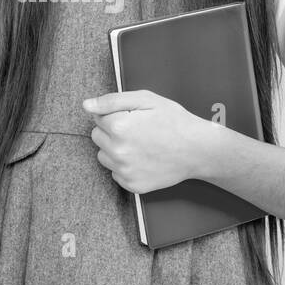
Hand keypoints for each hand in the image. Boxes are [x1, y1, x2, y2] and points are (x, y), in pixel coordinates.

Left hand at [83, 90, 210, 194]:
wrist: (198, 150)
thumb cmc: (174, 120)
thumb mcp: (146, 99)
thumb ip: (112, 101)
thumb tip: (86, 105)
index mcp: (118, 126)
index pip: (97, 117)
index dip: (115, 114)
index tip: (133, 117)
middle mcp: (117, 151)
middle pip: (97, 137)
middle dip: (111, 131)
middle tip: (136, 129)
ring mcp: (124, 170)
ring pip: (103, 156)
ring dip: (114, 149)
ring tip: (139, 144)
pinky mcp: (131, 185)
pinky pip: (115, 173)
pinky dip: (124, 166)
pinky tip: (142, 159)